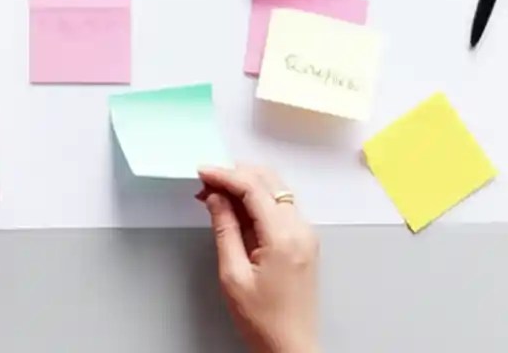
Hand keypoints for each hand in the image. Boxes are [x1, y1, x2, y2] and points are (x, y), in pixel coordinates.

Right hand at [197, 165, 319, 352]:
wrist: (291, 346)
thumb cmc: (263, 319)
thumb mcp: (233, 274)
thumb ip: (224, 229)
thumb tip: (215, 198)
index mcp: (284, 237)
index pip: (253, 188)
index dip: (224, 175)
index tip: (202, 172)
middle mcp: (301, 229)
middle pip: (269, 181)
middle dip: (236, 175)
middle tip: (205, 183)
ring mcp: (306, 234)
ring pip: (275, 191)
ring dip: (246, 186)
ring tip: (215, 196)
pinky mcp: (304, 241)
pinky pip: (280, 207)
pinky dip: (257, 201)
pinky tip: (236, 210)